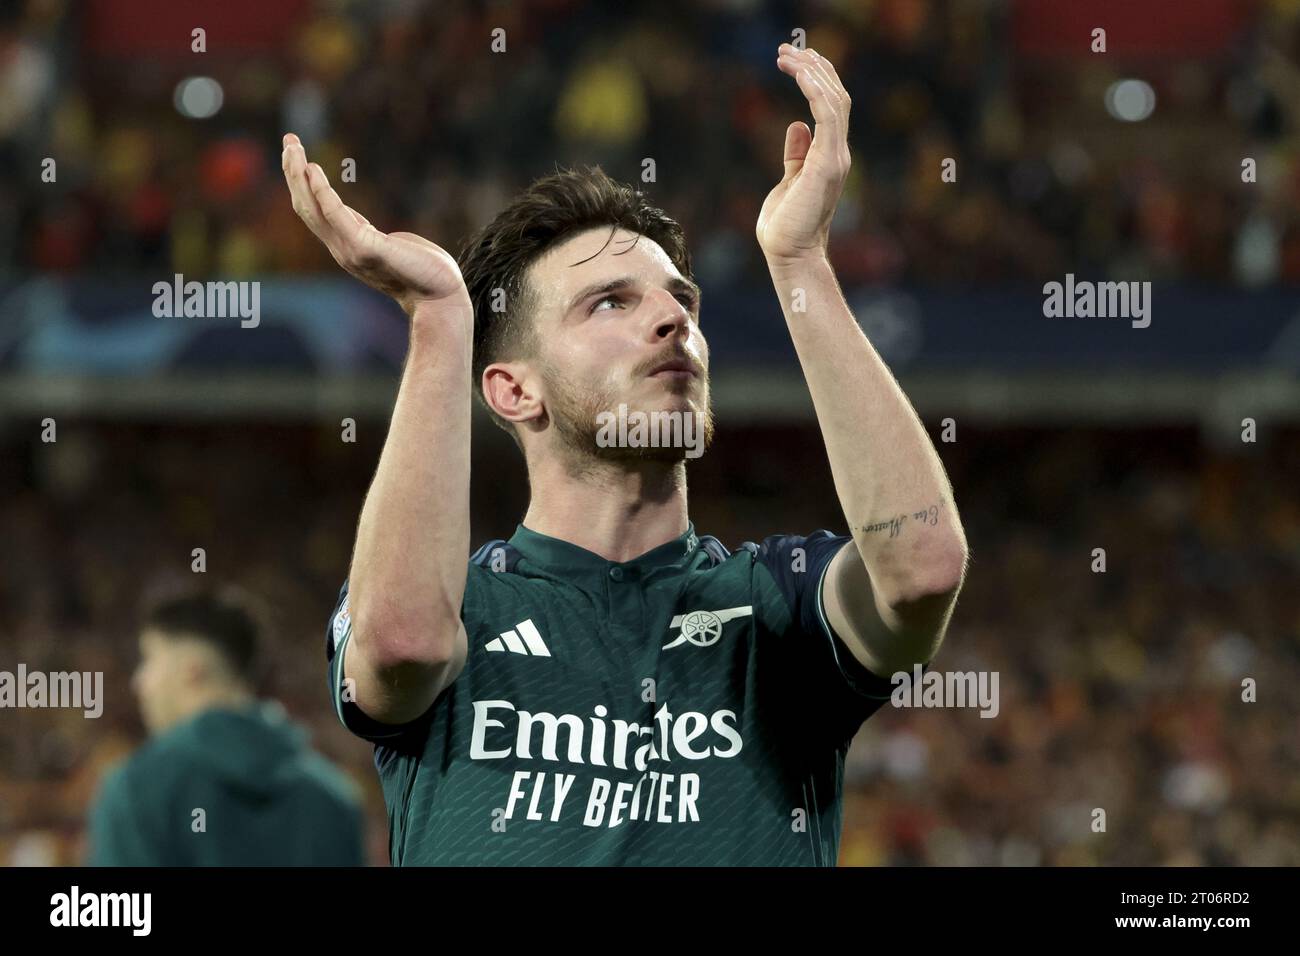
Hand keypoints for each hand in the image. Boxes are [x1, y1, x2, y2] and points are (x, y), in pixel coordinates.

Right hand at [281, 133, 470, 316]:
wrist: (440, 295)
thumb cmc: (421, 270)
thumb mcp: (387, 245)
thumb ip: (367, 234)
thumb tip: (360, 223)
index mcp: (345, 247)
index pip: (313, 213)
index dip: (301, 184)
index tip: (297, 154)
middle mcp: (341, 249)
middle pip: (305, 207)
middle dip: (293, 172)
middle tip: (288, 140)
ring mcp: (350, 251)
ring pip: (312, 208)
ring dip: (299, 175)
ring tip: (293, 147)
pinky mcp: (364, 248)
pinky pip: (335, 215)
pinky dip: (322, 192)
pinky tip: (313, 170)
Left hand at [755, 45, 851, 267]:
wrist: (789, 255)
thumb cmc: (785, 226)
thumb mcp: (788, 181)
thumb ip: (795, 155)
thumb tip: (796, 126)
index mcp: (830, 156)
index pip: (832, 107)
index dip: (817, 79)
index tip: (795, 60)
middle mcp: (838, 153)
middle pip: (836, 96)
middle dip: (814, 68)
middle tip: (787, 50)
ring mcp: (835, 158)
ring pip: (834, 101)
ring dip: (811, 73)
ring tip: (787, 56)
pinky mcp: (826, 164)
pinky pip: (827, 115)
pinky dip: (814, 90)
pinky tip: (797, 74)